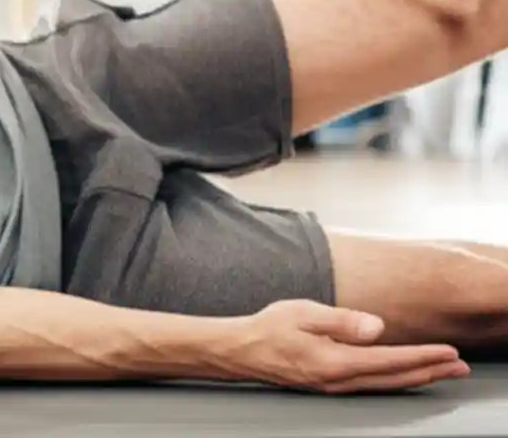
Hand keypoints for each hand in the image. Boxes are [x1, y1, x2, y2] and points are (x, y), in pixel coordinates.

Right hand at [222, 300, 469, 393]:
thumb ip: (342, 321)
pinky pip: (371, 385)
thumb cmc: (267, 328)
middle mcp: (337, 380)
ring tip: (441, 371)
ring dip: (417, 378)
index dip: (422, 356)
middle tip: (460, 367)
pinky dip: (395, 380)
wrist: (238, 351)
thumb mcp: (303, 312)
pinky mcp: (328, 385)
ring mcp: (333, 386)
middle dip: (430, 372)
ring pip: (385, 385)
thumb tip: (377, 327)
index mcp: (333, 362)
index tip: (449, 351)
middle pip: (395, 378)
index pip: (389, 360)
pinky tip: (402, 374)